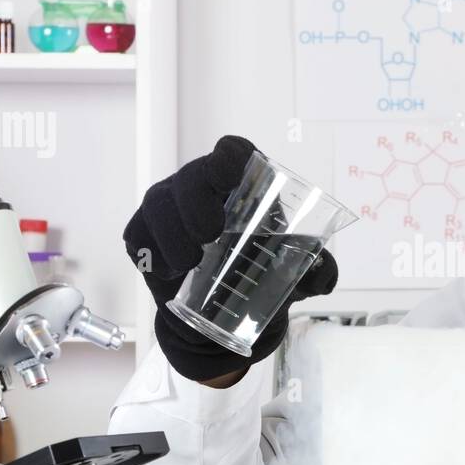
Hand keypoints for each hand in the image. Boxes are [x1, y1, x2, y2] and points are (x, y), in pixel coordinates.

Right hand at [123, 135, 338, 383]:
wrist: (222, 311)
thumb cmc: (258, 272)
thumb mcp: (293, 272)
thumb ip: (317, 270)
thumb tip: (326, 277)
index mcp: (240, 184)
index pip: (232, 152)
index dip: (229, 157)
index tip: (232, 174)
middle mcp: (200, 188)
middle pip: (190, 177)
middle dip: (194, 202)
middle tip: (210, 234)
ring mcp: (169, 208)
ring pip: (158, 204)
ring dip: (172, 233)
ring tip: (190, 261)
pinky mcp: (144, 234)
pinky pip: (138, 233)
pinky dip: (152, 251)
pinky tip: (169, 270)